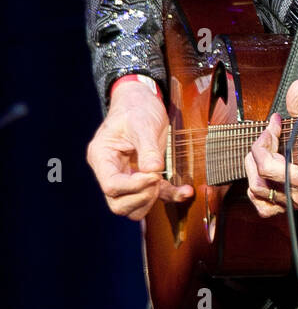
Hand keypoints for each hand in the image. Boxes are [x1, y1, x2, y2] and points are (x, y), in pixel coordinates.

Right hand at [86, 80, 193, 219]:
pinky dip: (169, 196)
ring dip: (151, 200)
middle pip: (118, 204)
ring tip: (165, 182)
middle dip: (141, 196)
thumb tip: (154, 170)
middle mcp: (110, 171)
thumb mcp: (143, 124)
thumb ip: (148, 149)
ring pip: (133, 207)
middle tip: (157, 179)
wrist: (142, 101)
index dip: (133, 186)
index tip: (154, 174)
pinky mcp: (143, 177)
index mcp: (102, 157)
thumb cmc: (136, 109)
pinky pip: (153, 196)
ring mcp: (125, 176)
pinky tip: (185, 191)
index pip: (111, 186)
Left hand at [245, 79, 297, 219]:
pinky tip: (265, 173)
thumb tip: (296, 88)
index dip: (265, 138)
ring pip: (259, 193)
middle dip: (259, 150)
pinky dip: (260, 190)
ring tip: (264, 150)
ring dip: (255, 169)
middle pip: (259, 178)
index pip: (267, 165)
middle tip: (270, 133)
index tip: (276, 122)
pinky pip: (268, 206)